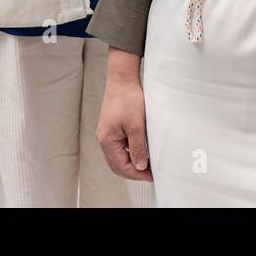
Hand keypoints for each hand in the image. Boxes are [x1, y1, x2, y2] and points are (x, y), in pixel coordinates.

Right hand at [97, 60, 152, 182]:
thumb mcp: (136, 125)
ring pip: (118, 156)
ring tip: (147, 164)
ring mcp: (108, 133)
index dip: (136, 174)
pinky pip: (120, 146)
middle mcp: (104, 138)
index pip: (120, 166)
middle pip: (117, 164)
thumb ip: (137, 147)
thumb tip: (140, 166)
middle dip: (133, 171)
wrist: (123, 79)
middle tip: (149, 174)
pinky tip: (141, 150)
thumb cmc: (128, 99)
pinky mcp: (112, 127)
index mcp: (107, 140)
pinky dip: (129, 152)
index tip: (150, 176)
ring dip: (131, 162)